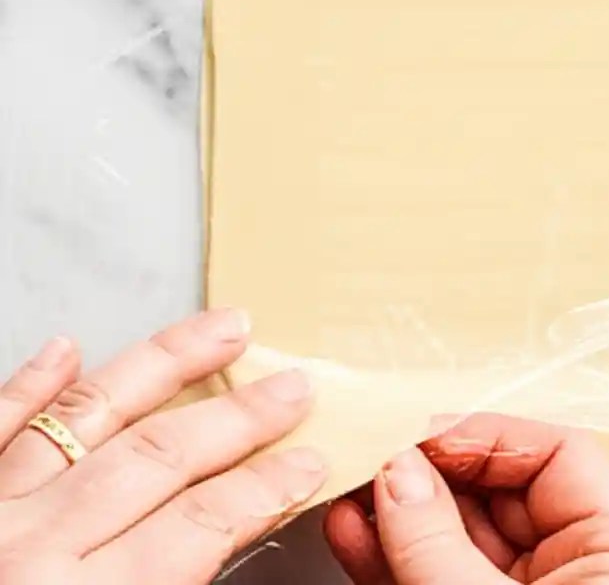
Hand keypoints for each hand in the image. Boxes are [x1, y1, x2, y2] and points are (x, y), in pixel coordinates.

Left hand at [0, 310, 326, 583]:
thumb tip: (223, 549)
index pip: (202, 522)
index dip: (267, 487)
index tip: (310, 462)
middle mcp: (34, 549)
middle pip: (160, 457)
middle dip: (239, 418)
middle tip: (293, 386)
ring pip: (86, 416)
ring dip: (162, 365)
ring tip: (220, 328)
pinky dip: (28, 387)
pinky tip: (65, 348)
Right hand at [324, 414, 608, 583]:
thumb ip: (444, 548)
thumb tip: (401, 479)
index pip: (561, 457)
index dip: (487, 435)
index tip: (420, 433)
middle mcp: (578, 574)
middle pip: (500, 492)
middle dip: (428, 472)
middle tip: (371, 454)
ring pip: (456, 539)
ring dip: (396, 513)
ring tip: (347, 488)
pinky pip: (433, 578)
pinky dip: (391, 558)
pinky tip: (354, 533)